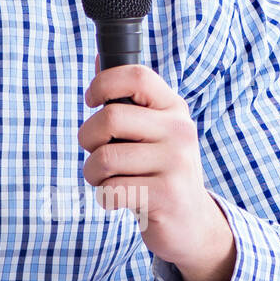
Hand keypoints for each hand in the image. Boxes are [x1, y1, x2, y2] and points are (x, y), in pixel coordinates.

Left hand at [79, 58, 235, 280]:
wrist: (192, 224)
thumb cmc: (159, 170)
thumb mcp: (151, 131)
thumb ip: (126, 98)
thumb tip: (99, 56)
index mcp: (173, 109)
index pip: (136, 76)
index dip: (103, 83)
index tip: (91, 101)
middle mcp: (179, 131)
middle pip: (109, 118)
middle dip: (87, 139)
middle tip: (94, 153)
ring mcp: (176, 164)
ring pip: (104, 158)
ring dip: (93, 174)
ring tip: (109, 180)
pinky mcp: (167, 196)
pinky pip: (111, 189)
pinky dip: (105, 198)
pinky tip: (121, 200)